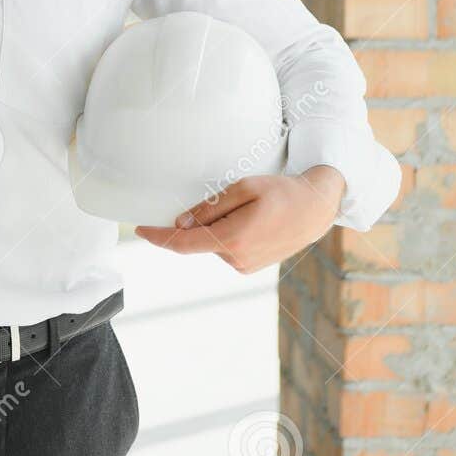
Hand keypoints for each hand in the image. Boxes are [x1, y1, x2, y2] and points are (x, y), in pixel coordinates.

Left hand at [133, 165, 345, 273]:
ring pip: (214, 242)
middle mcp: (236, 258)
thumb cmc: (282, 192)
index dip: (159, 237)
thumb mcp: (244, 188)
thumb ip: (210, 207)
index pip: (184, 243)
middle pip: (200, 239)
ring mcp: (244, 265)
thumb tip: (181, 223)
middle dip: (202, 220)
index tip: (139, 230)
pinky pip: (226, 247)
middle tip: (231, 200)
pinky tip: (253, 221)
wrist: (316, 209)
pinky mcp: (250, 266)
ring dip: (219, 225)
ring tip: (251, 209)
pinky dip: (229, 233)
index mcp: (233, 238)